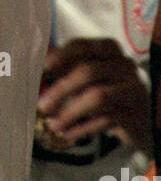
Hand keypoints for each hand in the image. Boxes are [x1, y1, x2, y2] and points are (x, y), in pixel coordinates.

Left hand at [37, 39, 151, 151]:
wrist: (143, 120)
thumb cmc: (109, 91)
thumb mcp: (91, 77)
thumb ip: (68, 70)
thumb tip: (35, 72)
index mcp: (109, 49)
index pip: (81, 46)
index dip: (58, 57)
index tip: (40, 70)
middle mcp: (123, 65)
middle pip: (88, 72)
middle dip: (61, 89)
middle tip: (41, 105)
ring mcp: (132, 89)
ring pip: (98, 96)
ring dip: (70, 112)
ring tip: (53, 124)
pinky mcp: (135, 114)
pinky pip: (106, 120)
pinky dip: (83, 128)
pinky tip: (68, 134)